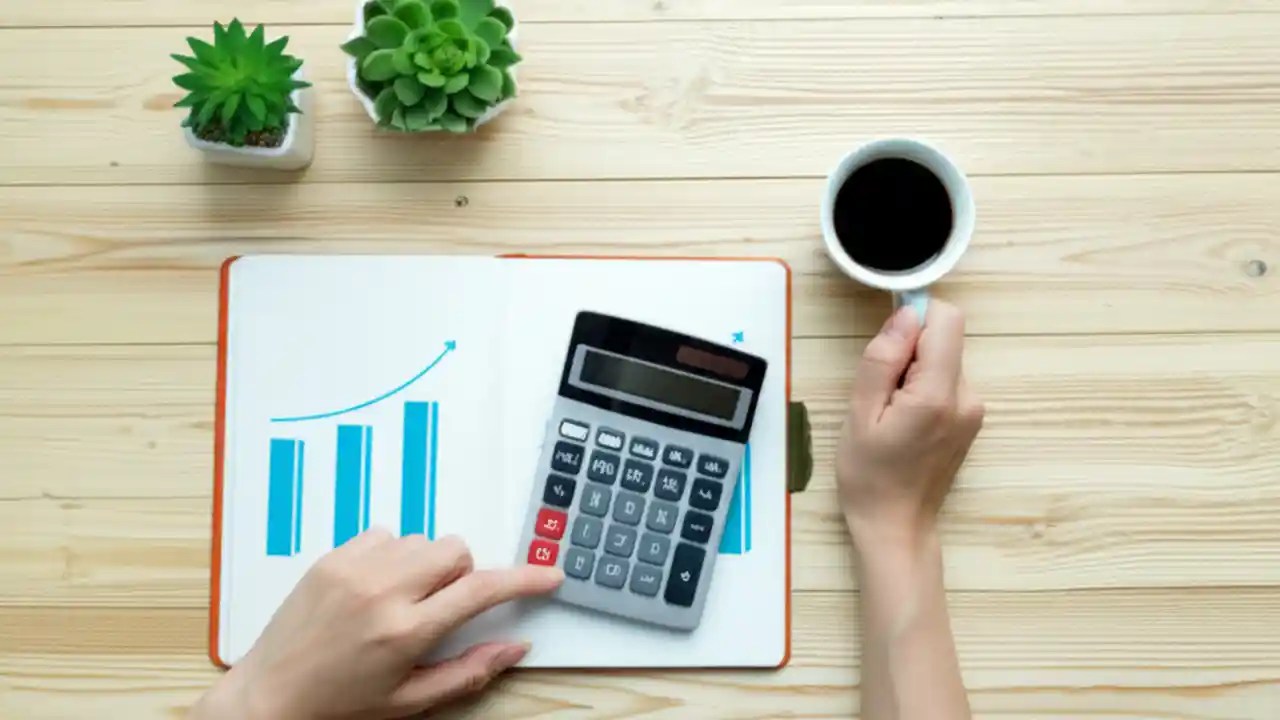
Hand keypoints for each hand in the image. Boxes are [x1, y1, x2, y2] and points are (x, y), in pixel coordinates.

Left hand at [192, 530, 562, 719]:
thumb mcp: (410, 701)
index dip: (523, 580)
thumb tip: (515, 647)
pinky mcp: (331, 557)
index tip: (548, 575)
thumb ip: (468, 671)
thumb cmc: (337, 706)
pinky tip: (377, 586)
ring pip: (422, 539)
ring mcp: (353, 568)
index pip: (480, 590)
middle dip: (463, 573)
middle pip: (455, 550)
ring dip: (427, 564)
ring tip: (404, 600)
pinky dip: (393, 554)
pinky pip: (385, 534)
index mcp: (406, 631)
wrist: (267, 698)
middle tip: (444, 606)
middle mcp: (382, 591)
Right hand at [835, 301, 983, 550]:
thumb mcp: (860, 414)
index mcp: (939, 394)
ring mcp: (974, 410)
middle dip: (908, 351)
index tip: (887, 345)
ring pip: (943, 360)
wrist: (895, 526)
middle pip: (944, 339)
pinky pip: (946, 382)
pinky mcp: (970, 419)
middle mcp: (968, 397)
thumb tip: (905, 315)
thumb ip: (882, 359)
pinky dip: (922, 388)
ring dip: (913, 372)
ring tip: (890, 412)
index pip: (947, 320)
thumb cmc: (869, 476)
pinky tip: (904, 421)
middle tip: (880, 393)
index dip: (914, 318)